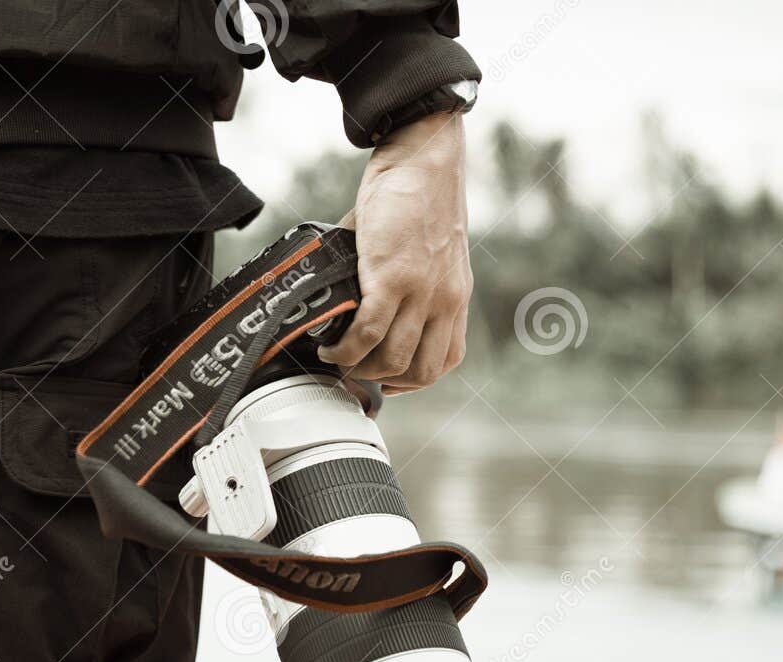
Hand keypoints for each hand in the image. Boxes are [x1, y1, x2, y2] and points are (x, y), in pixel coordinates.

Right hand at [319, 112, 471, 394]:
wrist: (423, 158)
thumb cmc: (418, 198)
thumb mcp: (427, 252)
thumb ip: (403, 282)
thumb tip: (358, 298)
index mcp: (454, 298)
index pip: (443, 362)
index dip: (412, 381)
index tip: (384, 379)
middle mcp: (444, 301)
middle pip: (420, 373)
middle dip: (383, 382)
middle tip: (353, 369)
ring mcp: (421, 292)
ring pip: (392, 360)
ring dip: (358, 368)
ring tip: (335, 356)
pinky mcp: (393, 277)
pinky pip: (368, 332)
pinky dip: (345, 347)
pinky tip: (329, 343)